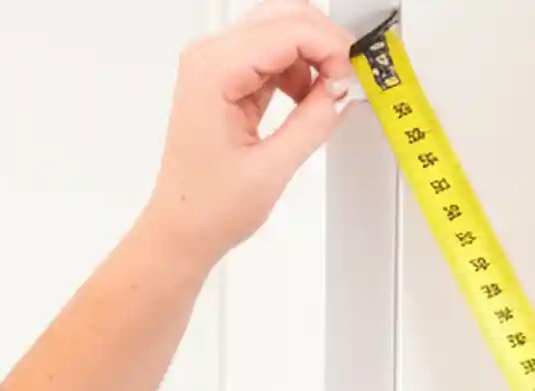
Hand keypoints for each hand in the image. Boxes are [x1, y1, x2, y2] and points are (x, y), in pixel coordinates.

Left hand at [147, 0, 357, 268]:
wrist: (183, 227)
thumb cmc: (208, 206)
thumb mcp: (272, 168)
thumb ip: (313, 122)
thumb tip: (342, 91)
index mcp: (212, 71)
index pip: (288, 30)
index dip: (331, 49)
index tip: (352, 79)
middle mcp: (209, 57)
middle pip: (284, 17)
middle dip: (325, 43)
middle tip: (347, 81)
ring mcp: (215, 64)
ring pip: (281, 30)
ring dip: (313, 57)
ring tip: (327, 97)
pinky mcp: (225, 77)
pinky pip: (272, 54)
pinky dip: (299, 69)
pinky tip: (307, 99)